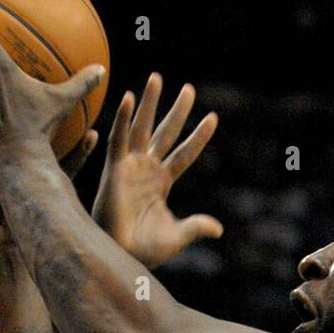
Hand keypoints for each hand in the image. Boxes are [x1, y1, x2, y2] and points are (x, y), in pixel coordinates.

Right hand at [93, 73, 222, 269]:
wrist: (119, 255)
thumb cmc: (143, 249)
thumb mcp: (176, 237)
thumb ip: (195, 227)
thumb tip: (218, 229)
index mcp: (162, 182)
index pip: (185, 154)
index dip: (198, 137)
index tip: (213, 118)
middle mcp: (147, 169)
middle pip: (166, 132)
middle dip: (177, 111)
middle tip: (189, 88)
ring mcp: (130, 166)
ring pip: (142, 127)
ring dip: (149, 103)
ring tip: (157, 77)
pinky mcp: (115, 169)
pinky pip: (119, 139)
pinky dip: (122, 118)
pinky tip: (128, 97)